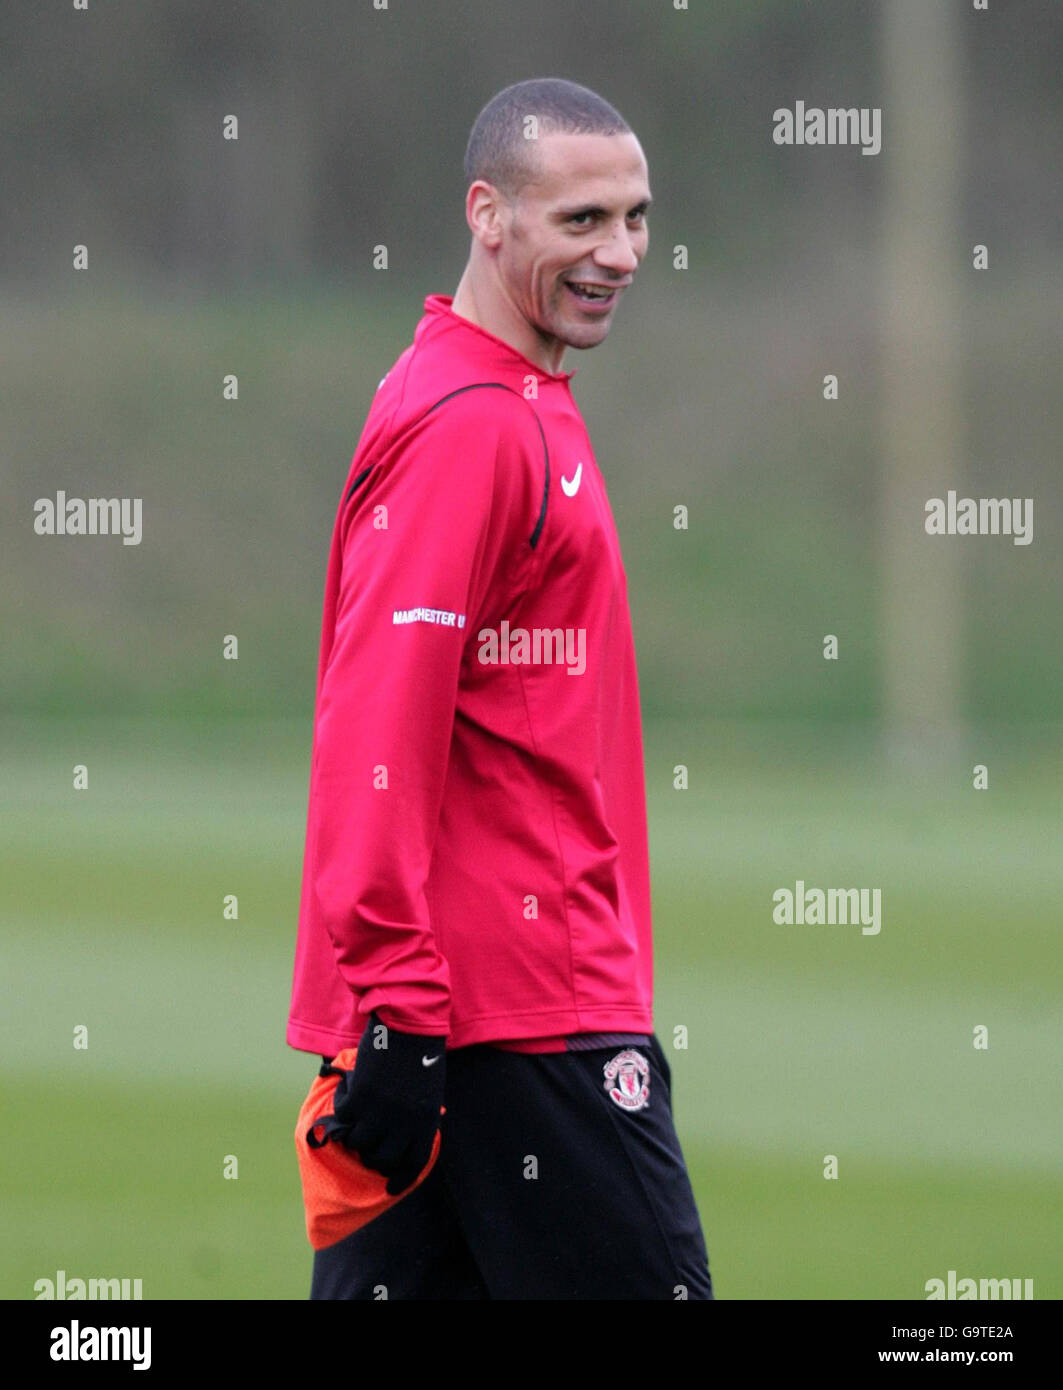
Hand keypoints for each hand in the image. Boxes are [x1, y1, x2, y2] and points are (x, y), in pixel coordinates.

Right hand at [330, 1012, 445, 1194]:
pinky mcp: (360, 1097)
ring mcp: (380, 1112)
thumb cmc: (423, 1053)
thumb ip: (419, 1115)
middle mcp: (403, 1123)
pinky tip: (346, 1094)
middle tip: (366, 1147)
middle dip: (373, 1157)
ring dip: (354, 1135)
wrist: (410, 1023)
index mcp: (425, 1122)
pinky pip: (343, 1116)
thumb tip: (407, 1135)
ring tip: (354, 1121)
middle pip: (382, 1159)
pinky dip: (342, 1107)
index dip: (400, 1179)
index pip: (413, 1163)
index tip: (390, 1187)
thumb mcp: (429, 1090)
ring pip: (358, 1143)